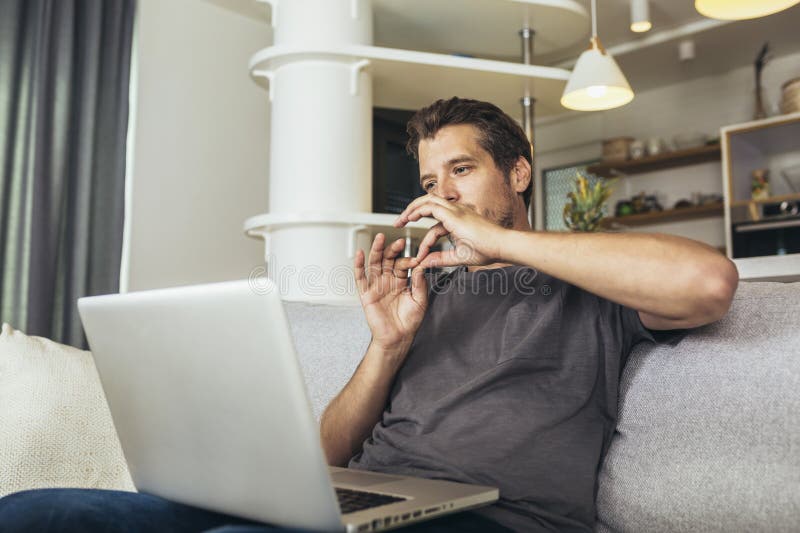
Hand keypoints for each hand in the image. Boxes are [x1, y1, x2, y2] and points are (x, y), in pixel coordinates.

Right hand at [354, 233, 427, 353]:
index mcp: (401, 281)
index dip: (409, 260)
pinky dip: (358, 265)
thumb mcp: (420, 300)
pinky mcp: (366, 294)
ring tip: (380, 238)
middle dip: (393, 250)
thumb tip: (420, 266)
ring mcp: (376, 286)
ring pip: (375, 264)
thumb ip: (420, 283)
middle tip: (400, 242)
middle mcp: (388, 281)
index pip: (403, 265)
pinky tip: (359, 254)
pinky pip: (360, 278)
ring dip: (377, 250)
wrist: (397, 338)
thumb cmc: (409, 321)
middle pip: (388, 260)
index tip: (417, 258)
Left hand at [394, 195, 505, 267]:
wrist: (502, 246)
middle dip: (412, 211)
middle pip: (429, 204)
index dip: (425, 242)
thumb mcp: (459, 257)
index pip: (435, 227)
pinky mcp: (454, 214)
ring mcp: (456, 210)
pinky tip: (409, 218)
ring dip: (412, 209)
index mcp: (459, 220)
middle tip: (399, 222)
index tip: (419, 256)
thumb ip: (441, 259)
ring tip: (400, 220)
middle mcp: (456, 212)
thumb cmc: (488, 251)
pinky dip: (418, 210)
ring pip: (427, 201)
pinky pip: (430, 207)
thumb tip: (425, 263)